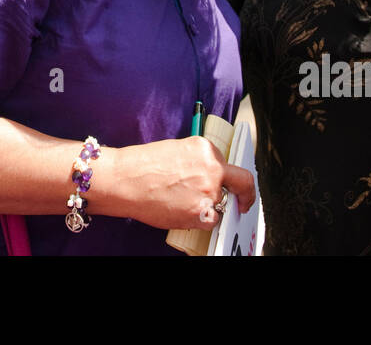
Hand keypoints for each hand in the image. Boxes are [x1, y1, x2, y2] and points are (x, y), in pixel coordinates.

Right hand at [94, 135, 255, 230]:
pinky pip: (211, 221)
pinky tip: (182, 212)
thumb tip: (209, 176)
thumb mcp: (177, 150)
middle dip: (243, 195)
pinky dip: (200, 220)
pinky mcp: (200, 212)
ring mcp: (208, 191)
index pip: (231, 165)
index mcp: (205, 149)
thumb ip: (198, 162)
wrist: (126, 180)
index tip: (237, 187)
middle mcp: (212, 168)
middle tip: (244, 204)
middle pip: (238, 184)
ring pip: (222, 204)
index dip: (232, 178)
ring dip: (210, 206)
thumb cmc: (143, 165)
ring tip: (183, 203)